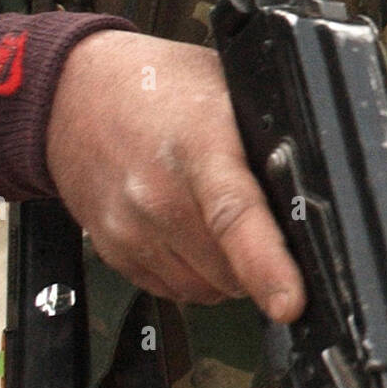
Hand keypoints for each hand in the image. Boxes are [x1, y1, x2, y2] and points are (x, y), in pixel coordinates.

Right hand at [46, 29, 304, 320]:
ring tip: (222, 216)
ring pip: (206, 288)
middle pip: (230, 268)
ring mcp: (130, 228)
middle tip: (266, 219)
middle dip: (264, 261)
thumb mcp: (226, 89)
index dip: (267, 266)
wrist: (74, 94)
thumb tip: (312, 185)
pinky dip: (197, 273)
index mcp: (199, 145)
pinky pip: (176, 290)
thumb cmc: (159, 85)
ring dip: (230, 271)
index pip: (235, 216)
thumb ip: (265, 139)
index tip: (290, 302)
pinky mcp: (114, 252)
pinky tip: (192, 227)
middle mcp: (158, 194)